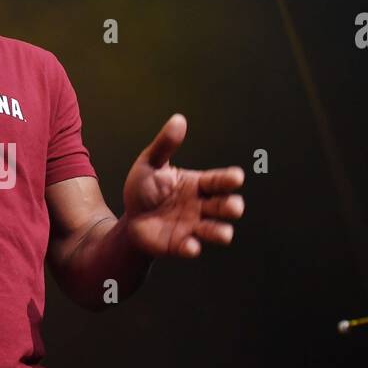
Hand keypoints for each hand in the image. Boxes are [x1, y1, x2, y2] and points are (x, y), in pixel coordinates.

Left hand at [122, 114, 244, 257]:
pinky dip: (192, 247)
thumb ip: (164, 145)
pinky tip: (190, 246)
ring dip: (220, 232)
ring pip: (217, 231)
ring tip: (223, 234)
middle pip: (225, 206)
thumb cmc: (145, 188)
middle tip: (233, 206)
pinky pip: (191, 247)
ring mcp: (194, 227)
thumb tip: (178, 119)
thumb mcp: (150, 164)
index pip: (219, 181)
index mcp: (199, 184)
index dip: (229, 179)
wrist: (130, 218)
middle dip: (232, 207)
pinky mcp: (181, 244)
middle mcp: (202, 206)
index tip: (236, 177)